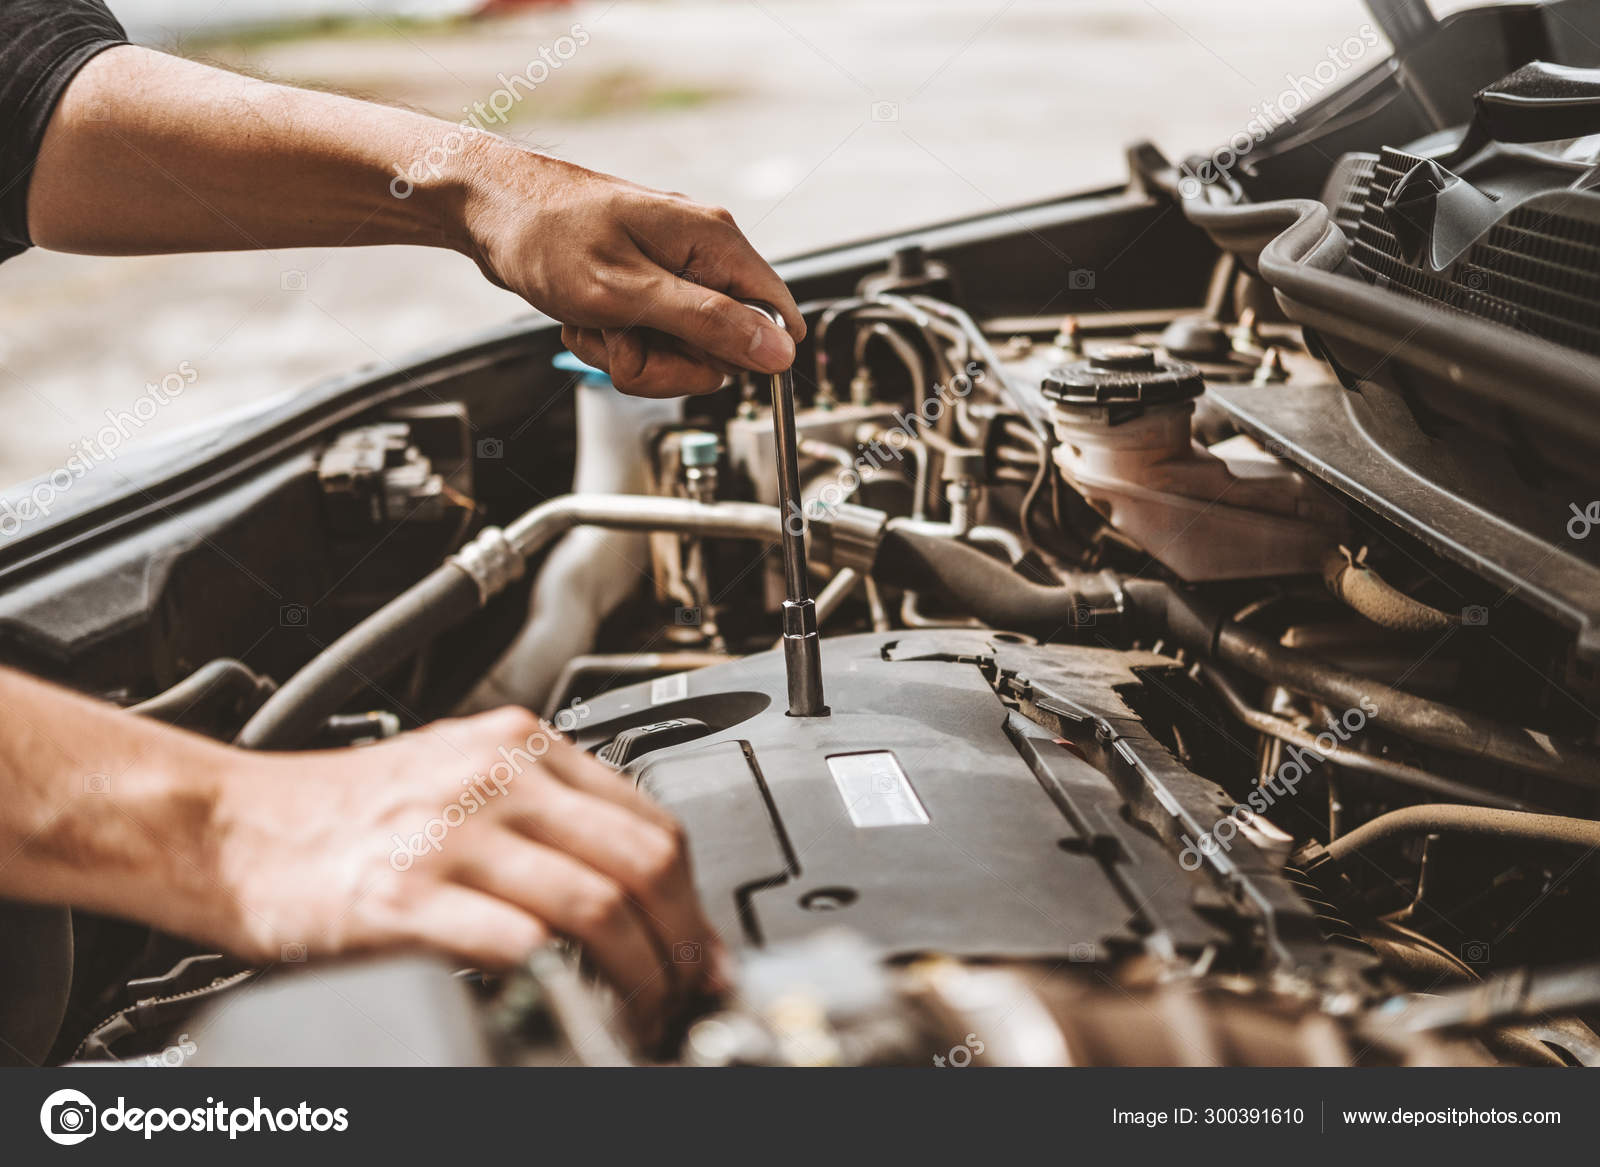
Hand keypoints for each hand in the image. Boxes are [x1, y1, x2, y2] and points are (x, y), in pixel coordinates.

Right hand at [209, 707, 724, 1038]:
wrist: (229, 826)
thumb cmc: (341, 812)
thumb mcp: (459, 776)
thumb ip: (543, 813)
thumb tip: (632, 885)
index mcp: (519, 746)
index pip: (649, 818)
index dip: (692, 895)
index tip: (701, 944)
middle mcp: (496, 778)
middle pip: (642, 861)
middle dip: (683, 939)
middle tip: (687, 989)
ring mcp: (452, 835)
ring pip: (598, 903)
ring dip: (640, 971)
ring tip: (643, 1008)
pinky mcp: (406, 896)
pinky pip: (517, 941)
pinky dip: (563, 982)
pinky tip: (572, 1004)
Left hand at [461, 142, 804, 395]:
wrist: (485, 208)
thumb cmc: (546, 235)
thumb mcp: (630, 293)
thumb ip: (710, 323)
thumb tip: (779, 350)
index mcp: (715, 243)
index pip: (775, 317)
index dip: (743, 354)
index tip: (692, 355)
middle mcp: (702, 253)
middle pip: (721, 349)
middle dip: (666, 360)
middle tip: (622, 335)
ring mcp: (672, 271)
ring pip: (680, 353)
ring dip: (631, 353)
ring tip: (596, 322)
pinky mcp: (644, 286)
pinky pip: (649, 341)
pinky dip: (612, 341)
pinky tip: (585, 318)